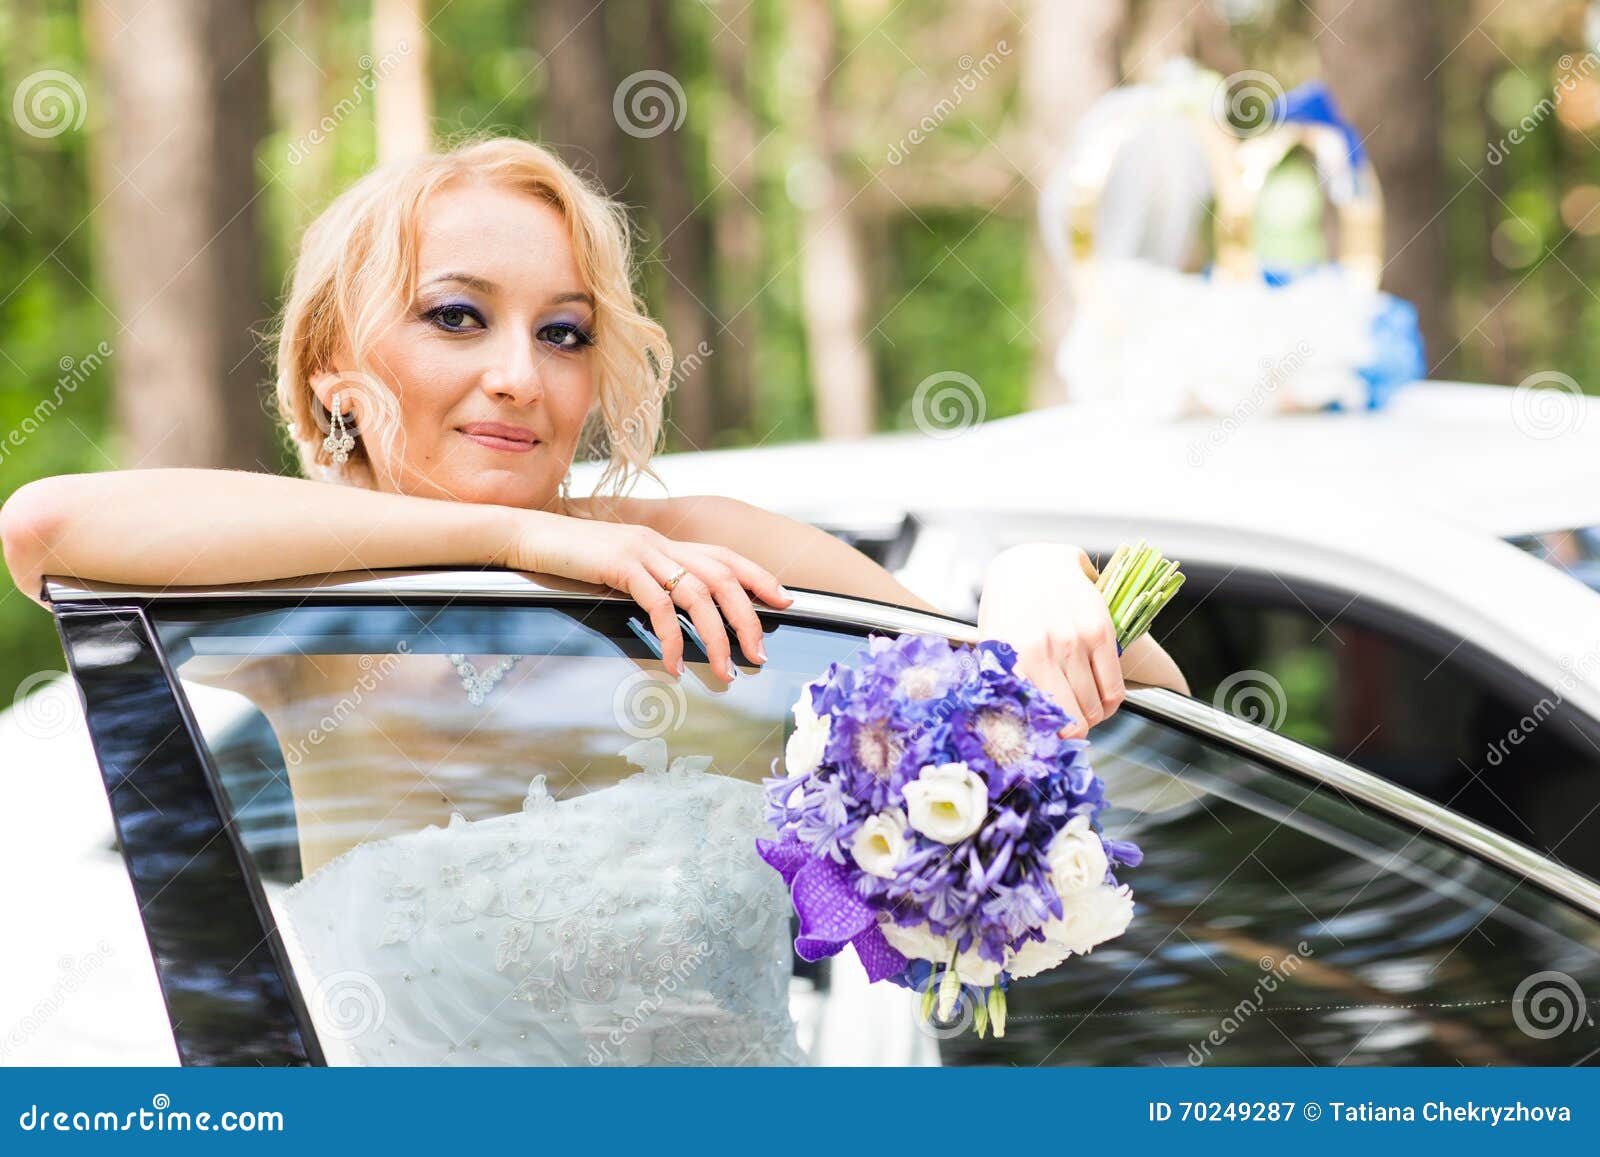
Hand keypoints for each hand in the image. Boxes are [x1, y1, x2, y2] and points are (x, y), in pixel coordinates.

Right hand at [499, 509, 792, 679]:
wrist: (523, 537)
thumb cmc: (567, 559)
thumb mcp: (617, 569)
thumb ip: (647, 582)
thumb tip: (673, 612)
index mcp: (663, 543)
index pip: (724, 556)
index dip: (759, 577)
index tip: (785, 601)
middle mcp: (660, 543)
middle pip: (722, 577)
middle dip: (747, 617)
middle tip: (760, 655)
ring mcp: (641, 551)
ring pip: (698, 593)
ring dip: (716, 637)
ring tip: (725, 672)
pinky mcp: (619, 564)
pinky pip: (657, 605)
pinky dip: (671, 638)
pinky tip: (673, 666)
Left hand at [977, 543, 1125, 739]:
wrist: (1031, 563)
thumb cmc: (1007, 610)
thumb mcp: (994, 647)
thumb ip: (1008, 685)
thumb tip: (1021, 730)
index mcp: (1011, 659)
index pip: (1037, 722)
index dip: (1045, 742)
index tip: (1047, 745)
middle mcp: (1043, 652)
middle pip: (1073, 723)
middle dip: (1072, 734)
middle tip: (1067, 729)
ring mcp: (1075, 641)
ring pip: (1095, 709)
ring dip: (1092, 718)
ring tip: (1082, 710)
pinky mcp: (1101, 632)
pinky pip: (1114, 688)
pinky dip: (1110, 704)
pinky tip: (1100, 700)